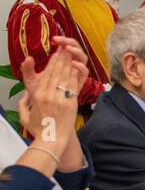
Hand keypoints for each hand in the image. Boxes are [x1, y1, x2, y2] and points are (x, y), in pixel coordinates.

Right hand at [18, 43, 86, 157]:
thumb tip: (25, 97)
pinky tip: (76, 68)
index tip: (55, 55)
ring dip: (68, 64)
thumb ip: (23, 104)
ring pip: (64, 77)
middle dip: (60, 59)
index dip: (51, 63)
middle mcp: (48, 94)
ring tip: (70, 54)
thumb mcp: (24, 117)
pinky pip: (73, 86)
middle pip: (55, 73)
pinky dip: (74, 76)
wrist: (52, 140)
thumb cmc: (39, 130)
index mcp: (37, 96)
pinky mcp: (70, 103)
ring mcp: (60, 98)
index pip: (45, 75)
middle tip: (64, 49)